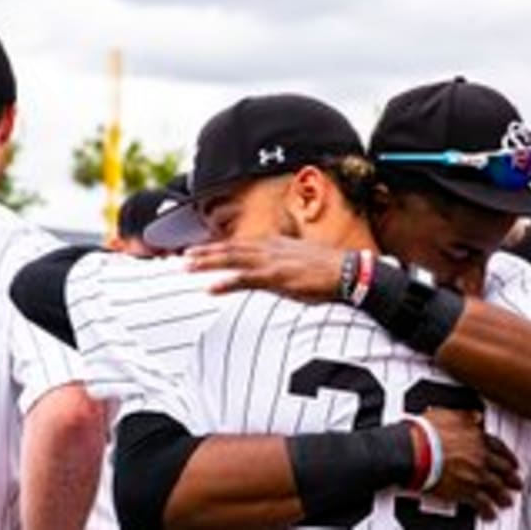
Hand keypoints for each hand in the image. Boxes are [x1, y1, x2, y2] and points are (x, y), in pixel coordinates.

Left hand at [185, 236, 347, 302]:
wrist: (346, 272)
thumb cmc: (327, 269)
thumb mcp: (301, 257)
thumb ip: (285, 256)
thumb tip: (277, 260)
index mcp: (275, 243)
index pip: (241, 242)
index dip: (219, 246)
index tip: (201, 249)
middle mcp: (270, 248)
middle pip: (231, 247)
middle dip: (206, 251)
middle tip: (184, 256)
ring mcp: (272, 262)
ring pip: (233, 259)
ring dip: (208, 263)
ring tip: (188, 267)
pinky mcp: (276, 277)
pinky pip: (245, 280)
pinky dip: (226, 283)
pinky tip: (211, 289)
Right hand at [421, 408, 521, 519]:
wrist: (416, 451)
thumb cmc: (427, 433)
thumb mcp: (448, 415)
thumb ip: (465, 417)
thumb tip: (474, 416)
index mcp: (476, 438)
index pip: (499, 447)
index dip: (507, 455)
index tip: (511, 461)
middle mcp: (480, 456)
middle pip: (502, 469)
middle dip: (511, 477)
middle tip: (515, 482)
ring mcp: (476, 475)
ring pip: (496, 487)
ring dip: (503, 496)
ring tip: (506, 501)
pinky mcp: (467, 491)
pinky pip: (482, 503)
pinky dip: (487, 510)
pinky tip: (490, 513)